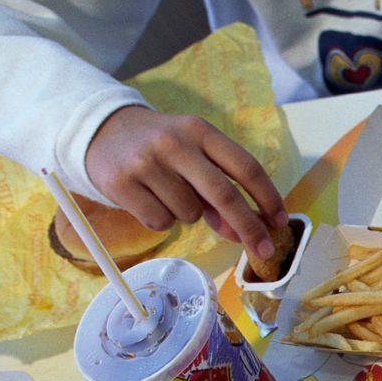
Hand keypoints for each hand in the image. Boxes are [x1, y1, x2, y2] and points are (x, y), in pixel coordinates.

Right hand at [85, 106, 286, 262]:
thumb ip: (218, 189)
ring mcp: (147, 163)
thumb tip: (239, 231)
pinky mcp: (122, 184)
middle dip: (249, 226)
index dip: (267, 197)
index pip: (245, 166)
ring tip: (167, 192)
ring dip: (187, 215)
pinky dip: (161, 219)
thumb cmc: (161, 148)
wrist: (102, 131)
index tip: (280, 222)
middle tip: (263, 249)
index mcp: (200, 131)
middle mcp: (175, 144)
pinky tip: (148, 198)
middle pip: (225, 195)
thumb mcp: (193, 155)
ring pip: (189, 214)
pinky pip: (160, 222)